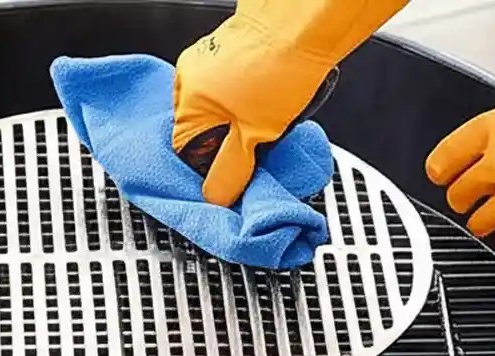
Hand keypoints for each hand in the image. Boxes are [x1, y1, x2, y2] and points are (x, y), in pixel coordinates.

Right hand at [173, 0, 409, 206]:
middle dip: (234, 145)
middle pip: (207, 132)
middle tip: (262, 149)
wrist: (307, 21)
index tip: (238, 178)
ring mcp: (211, 60)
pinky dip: (256, 100)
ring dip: (247, 122)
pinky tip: (278, 100)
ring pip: (225, 110)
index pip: (189, 155)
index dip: (216, 170)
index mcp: (187, 103)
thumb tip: (215, 197)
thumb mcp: (254, 136)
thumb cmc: (280, 66)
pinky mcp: (234, 49)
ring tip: (274, 121)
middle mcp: (191, 78)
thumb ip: (230, 171)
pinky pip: (238, 89)